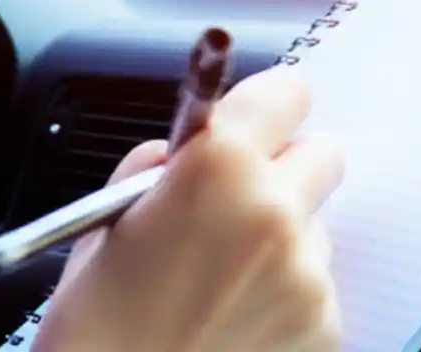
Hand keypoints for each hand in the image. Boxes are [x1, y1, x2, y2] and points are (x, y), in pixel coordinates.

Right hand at [34, 67, 343, 351]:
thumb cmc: (94, 333)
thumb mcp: (103, 223)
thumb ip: (155, 167)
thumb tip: (185, 153)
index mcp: (217, 169)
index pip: (285, 92)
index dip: (258, 111)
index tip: (243, 128)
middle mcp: (275, 214)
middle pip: (321, 153)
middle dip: (281, 169)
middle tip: (233, 204)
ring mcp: (308, 276)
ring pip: (313, 227)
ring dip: (279, 240)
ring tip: (217, 283)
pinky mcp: (327, 329)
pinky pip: (316, 287)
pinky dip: (283, 297)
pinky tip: (232, 321)